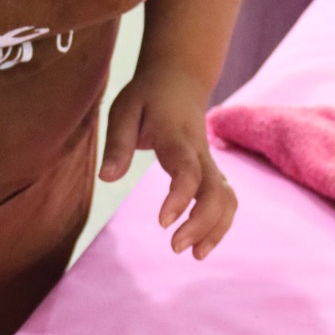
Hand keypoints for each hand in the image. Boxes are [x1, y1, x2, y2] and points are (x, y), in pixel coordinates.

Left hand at [100, 69, 236, 258]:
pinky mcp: (213, 172)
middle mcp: (200, 152)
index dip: (180, 197)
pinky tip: (201, 246)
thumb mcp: (123, 110)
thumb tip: (107, 178)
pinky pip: (226, 200)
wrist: (180, 79)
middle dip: (201, 223)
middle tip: (174, 247)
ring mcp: (210, 163)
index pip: (188, 170)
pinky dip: (220, 225)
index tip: (163, 222)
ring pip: (227, 198)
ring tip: (194, 255)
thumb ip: (117, 144)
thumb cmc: (147, 98)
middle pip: (216, 191)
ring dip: (216, 229)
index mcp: (177, 137)